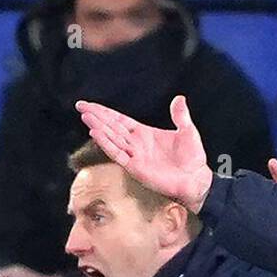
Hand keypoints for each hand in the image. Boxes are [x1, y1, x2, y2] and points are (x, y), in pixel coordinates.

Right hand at [76, 94, 214, 212]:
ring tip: (86, 117)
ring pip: (112, 139)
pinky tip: (96, 134)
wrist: (195, 178)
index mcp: (143, 133)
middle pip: (111, 127)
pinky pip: (118, 154)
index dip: (105, 112)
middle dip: (96, 117)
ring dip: (99, 127)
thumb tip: (180, 98)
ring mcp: (134, 156)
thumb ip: (180, 116)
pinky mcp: (136, 168)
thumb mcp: (188, 131)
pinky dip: (107, 144)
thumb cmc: (192, 158)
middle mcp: (135, 144)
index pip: (119, 120)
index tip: (90, 104)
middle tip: (81, 107)